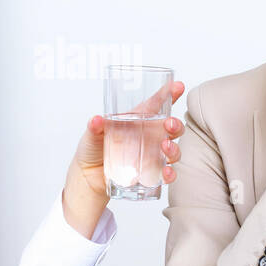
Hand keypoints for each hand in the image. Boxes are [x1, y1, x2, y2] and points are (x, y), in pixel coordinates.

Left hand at [62, 80, 185, 238]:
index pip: (156, 104)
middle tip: (168, 124)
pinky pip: (166, 173)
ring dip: (174, 148)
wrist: (88, 178)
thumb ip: (94, 127)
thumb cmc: (92, 149)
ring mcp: (151, 156)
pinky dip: (170, 173)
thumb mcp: (92, 134)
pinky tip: (166, 172)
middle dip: (175, 124)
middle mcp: (148, 137)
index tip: (177, 87)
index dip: (169, 94)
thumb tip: (96, 120)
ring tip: (164, 147)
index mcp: (137, 121)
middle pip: (171, 127)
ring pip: (173, 149)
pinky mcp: (150, 174)